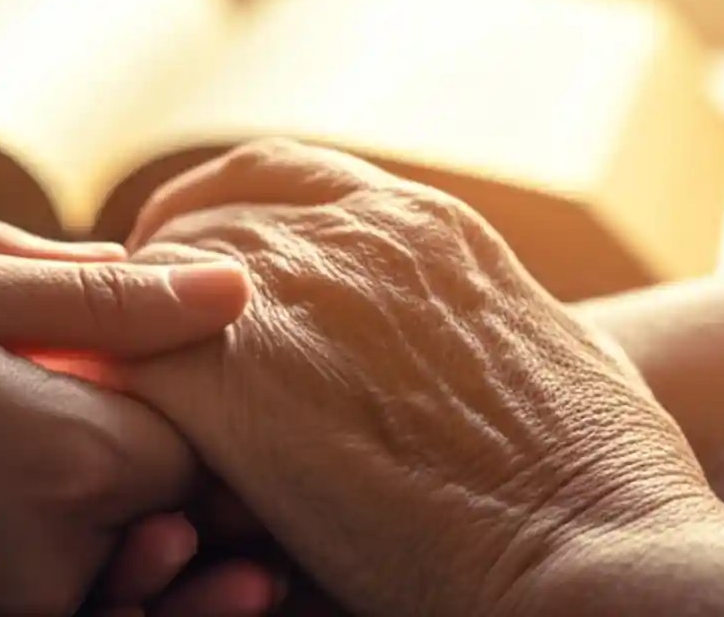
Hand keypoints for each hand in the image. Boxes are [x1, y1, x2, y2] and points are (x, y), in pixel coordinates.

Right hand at [0, 246, 248, 614]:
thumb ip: (107, 299)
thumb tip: (235, 288)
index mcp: (70, 462)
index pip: (205, 440)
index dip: (197, 397)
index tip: (167, 363)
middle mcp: (59, 562)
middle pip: (178, 509)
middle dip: (178, 458)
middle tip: (133, 406)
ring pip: (133, 561)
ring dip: (144, 517)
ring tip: (85, 460)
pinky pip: (78, 603)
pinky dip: (96, 565)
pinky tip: (55, 514)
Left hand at [119, 141, 723, 615]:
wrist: (592, 551)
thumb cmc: (602, 479)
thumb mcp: (554, 347)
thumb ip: (483, 314)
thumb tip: (476, 330)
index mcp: (425, 225)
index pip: (280, 173)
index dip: (223, 209)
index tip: (197, 259)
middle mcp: (352, 235)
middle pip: (205, 214)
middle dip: (166, 266)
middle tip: (143, 327)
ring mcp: (291, 298)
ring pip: (155, 278)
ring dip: (139, 331)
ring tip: (133, 389)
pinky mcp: (236, 384)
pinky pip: (131, 362)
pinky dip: (121, 393)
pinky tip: (134, 439)